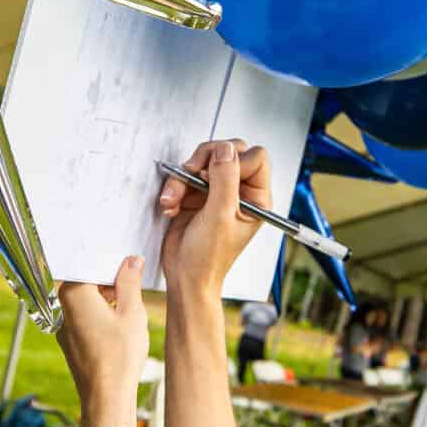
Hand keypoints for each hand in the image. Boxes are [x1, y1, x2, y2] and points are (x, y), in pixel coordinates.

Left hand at [58, 256, 148, 425]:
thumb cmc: (119, 356)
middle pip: (85, 281)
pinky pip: (82, 318)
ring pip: (83, 300)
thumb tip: (131, 261)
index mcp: (74, 294)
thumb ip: (130, 281)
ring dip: (104, 299)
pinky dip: (98, 315)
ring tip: (127, 310)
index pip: (89, 264)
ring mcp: (62, 325)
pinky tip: (116, 327)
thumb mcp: (132, 312)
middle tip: (131, 287)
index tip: (128, 267)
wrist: (106, 397)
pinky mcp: (68, 341)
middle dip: (108, 281)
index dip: (111, 264)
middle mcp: (62, 307)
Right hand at [158, 138, 270, 296]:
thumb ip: (224, 180)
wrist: (185, 276)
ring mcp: (217, 192)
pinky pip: (185, 175)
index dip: (235, 160)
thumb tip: (225, 150)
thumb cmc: (209, 258)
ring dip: (182, 179)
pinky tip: (170, 206)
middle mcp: (239, 192)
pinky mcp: (197, 194)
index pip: (255, 157)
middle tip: (192, 174)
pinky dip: (174, 187)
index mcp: (256, 198)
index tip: (216, 176)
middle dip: (204, 160)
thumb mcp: (219, 216)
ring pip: (202, 161)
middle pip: (228, 151)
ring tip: (174, 199)